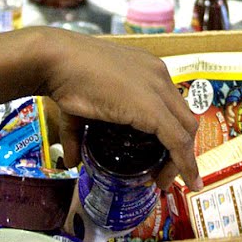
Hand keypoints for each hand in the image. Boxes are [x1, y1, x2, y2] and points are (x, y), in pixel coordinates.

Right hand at [38, 29, 201, 188]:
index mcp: (146, 70)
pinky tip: (179, 179)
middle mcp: (159, 76)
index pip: (172, 106)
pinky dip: (183, 162)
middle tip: (162, 173)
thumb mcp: (80, 106)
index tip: (161, 157)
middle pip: (184, 119)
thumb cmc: (63, 76)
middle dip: (180, 150)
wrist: (55, 61)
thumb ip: (79, 134)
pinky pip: (177, 140)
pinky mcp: (153, 108)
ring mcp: (159, 89)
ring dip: (181, 161)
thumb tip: (72, 161)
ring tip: (164, 180)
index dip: (172, 134)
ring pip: (186, 130)